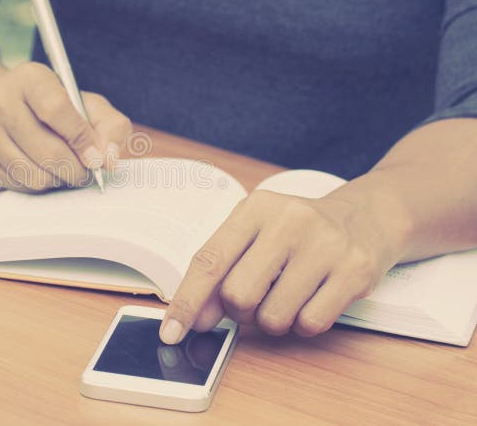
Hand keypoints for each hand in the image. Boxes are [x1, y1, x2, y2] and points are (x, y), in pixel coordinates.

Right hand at [0, 62, 131, 190]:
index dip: (82, 139)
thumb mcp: (85, 104)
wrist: (1, 108)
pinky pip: (17, 186)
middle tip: (85, 172)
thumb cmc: (51, 107)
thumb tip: (108, 159)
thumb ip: (109, 126)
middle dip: (76, 170)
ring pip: (33, 175)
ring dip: (57, 180)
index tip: (96, 157)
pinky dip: (35, 185)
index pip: (56, 110)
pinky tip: (39, 169)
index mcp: (29, 78)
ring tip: (62, 169)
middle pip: (47, 151)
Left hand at [160, 189, 404, 342]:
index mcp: (256, 208)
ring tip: (288, 295)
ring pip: (273, 317)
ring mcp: (326, 246)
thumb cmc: (298, 231)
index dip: (186, 301)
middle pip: (238, 295)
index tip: (171, 331)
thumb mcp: (256, 234)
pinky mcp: (355, 272)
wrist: (367, 217)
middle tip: (255, 300)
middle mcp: (290, 221)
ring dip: (273, 320)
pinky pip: (310, 325)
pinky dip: (303, 324)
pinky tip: (312, 299)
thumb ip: (222, 272)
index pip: (209, 261)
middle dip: (240, 311)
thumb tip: (195, 318)